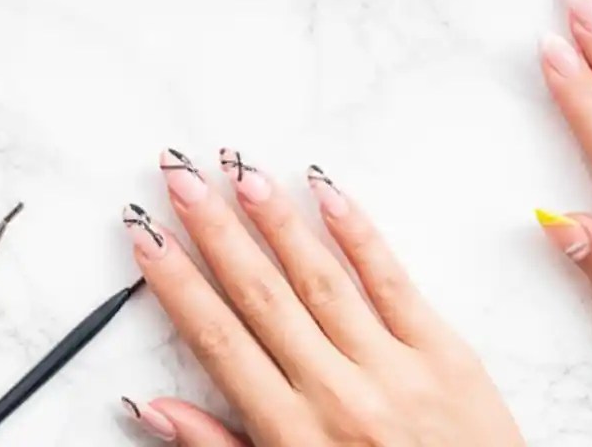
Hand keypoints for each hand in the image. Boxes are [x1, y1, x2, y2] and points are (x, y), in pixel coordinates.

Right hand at [121, 150, 524, 445]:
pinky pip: (393, 282)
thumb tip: (150, 407)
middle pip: (259, 294)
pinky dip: (358, 233)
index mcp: (291, 434)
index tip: (146, 234)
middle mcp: (336, 393)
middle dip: (214, 230)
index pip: (216, 338)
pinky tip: (327, 192)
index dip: (174, 281)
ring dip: (274, 219)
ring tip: (239, 171)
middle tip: (181, 177)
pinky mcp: (445, 354)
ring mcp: (393, 368)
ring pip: (318, 278)